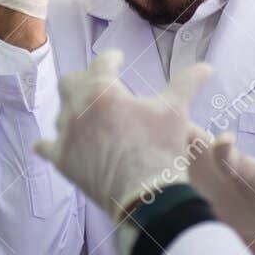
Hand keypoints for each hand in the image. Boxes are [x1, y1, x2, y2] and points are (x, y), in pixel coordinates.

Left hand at [33, 51, 209, 226]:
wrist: (146, 196)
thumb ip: (187, 83)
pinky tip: (46, 143)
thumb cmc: (161, 148)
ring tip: (86, 114)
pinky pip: (47, 147)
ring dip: (72, 110)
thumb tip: (207, 66)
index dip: (112, 58)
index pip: (102, 62)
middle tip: (98, 83)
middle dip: (84, 79)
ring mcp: (66, 136)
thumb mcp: (175, 111)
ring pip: (61, 114)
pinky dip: (49, 144)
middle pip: (70, 82)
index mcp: (102, 90)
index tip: (117, 59)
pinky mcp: (63, 161)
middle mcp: (77, 109)